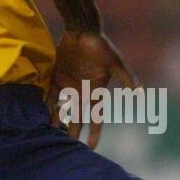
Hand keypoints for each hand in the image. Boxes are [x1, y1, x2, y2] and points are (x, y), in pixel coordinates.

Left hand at [47, 30, 139, 148]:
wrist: (83, 30)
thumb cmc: (101, 46)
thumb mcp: (116, 64)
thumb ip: (127, 79)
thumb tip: (141, 95)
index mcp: (96, 92)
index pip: (96, 118)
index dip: (93, 134)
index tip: (90, 149)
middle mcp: (82, 93)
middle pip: (77, 118)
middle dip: (72, 133)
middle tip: (66, 150)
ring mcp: (69, 86)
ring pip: (62, 110)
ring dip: (56, 122)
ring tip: (50, 137)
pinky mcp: (56, 78)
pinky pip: (49, 95)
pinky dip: (45, 105)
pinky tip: (39, 117)